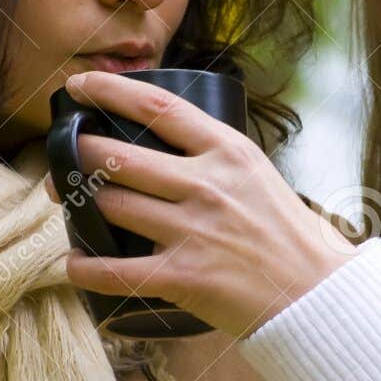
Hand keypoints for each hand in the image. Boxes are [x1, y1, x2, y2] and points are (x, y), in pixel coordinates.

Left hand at [45, 70, 357, 337]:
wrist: (317, 294)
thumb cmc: (287, 235)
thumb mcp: (257, 175)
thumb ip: (214, 157)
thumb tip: (164, 140)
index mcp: (227, 151)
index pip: (156, 106)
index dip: (109, 89)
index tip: (79, 86)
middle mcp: (206, 185)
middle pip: (118, 156)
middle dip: (78, 154)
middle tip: (64, 159)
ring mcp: (193, 231)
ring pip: (111, 206)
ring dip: (80, 205)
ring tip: (71, 206)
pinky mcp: (184, 277)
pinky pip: (114, 271)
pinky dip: (84, 268)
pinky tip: (74, 263)